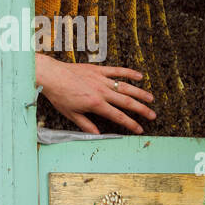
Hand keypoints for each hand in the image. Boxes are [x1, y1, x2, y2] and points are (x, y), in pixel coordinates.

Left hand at [35, 53, 155, 134]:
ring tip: (151, 99)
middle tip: (152, 115)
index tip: (140, 129)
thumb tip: (97, 134)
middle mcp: (102, 92)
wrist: (51, 75)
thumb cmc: (59, 95)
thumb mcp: (71, 114)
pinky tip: (139, 76)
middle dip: (141, 110)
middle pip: (127, 102)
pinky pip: (117, 71)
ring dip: (140, 93)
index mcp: (96, 104)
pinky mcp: (98, 70)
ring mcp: (101, 79)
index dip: (131, 124)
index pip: (118, 116)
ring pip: (125, 86)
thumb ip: (86, 124)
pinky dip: (129, 73)